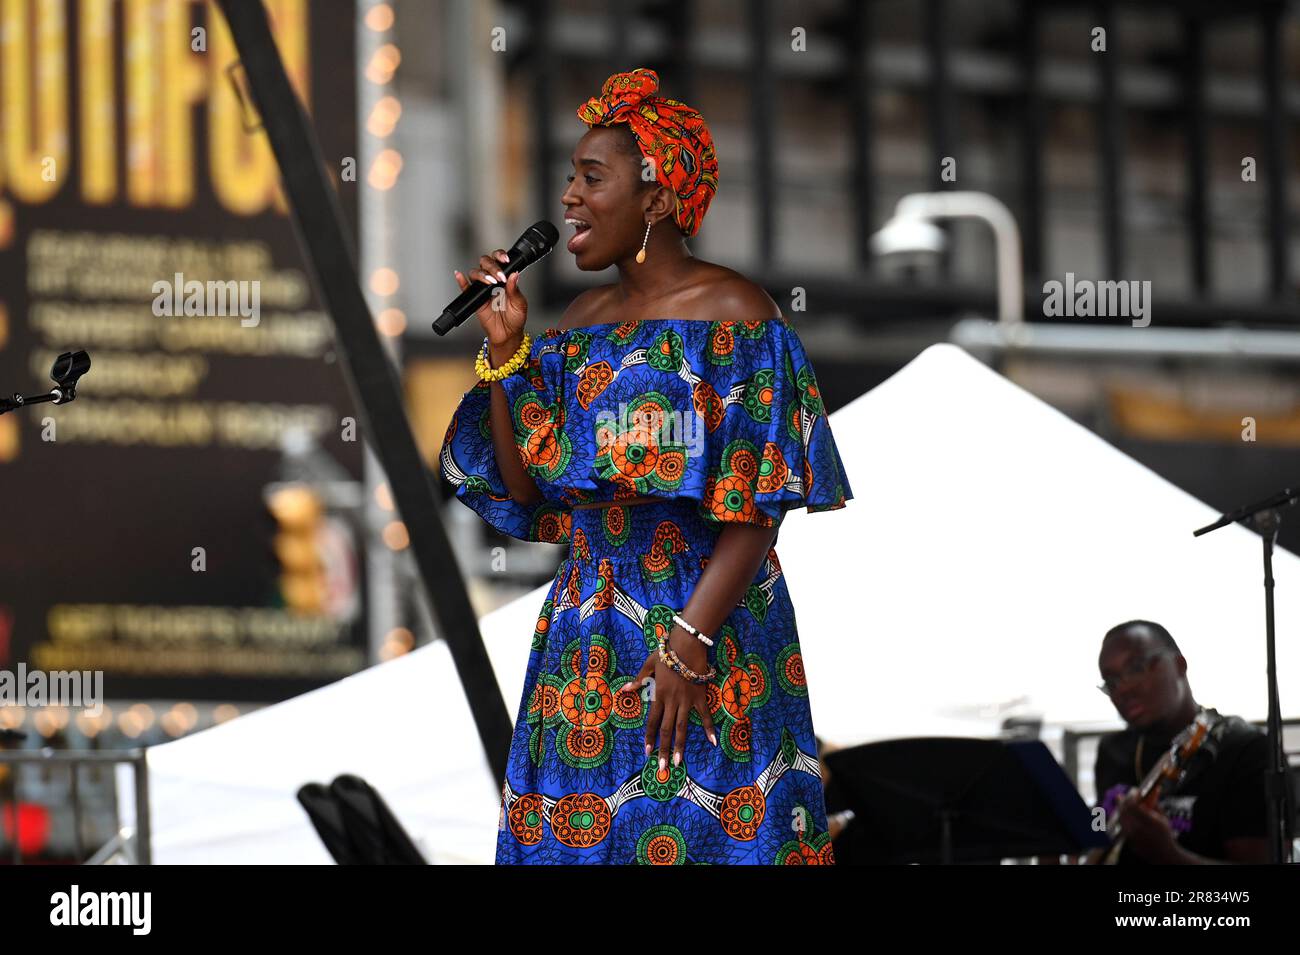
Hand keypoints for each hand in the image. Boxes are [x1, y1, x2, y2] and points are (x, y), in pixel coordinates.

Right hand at [453, 249, 527, 354]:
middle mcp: (492, 280)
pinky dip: (461, 281)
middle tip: (499, 277)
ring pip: (475, 273)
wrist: (507, 334)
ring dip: (481, 274)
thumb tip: (514, 274)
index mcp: (504, 278)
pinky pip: (465, 288)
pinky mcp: (475, 299)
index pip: (499, 260)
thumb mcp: (520, 304)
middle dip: (492, 267)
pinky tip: (460, 276)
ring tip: (490, 283)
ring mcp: (482, 289)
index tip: (506, 260)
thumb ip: (515, 289)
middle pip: (485, 262)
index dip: (500, 256)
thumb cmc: (515, 318)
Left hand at [618, 626, 717, 772]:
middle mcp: (671, 701)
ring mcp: (686, 701)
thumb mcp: (648, 664)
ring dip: (680, 746)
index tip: (647, 752)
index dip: (649, 737)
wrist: (687, 644)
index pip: (652, 721)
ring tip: (678, 762)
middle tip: (661, 768)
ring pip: (682, 727)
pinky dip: (709, 728)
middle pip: (666, 729)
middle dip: (663, 749)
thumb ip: (639, 679)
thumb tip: (625, 690)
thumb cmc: (667, 652)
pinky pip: (705, 715)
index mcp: (658, 695)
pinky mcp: (700, 697)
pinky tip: (712, 742)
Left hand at [1117, 794, 1182, 863]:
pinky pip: (1122, 825)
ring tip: (1123, 802)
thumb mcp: (1163, 819)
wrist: (1164, 855)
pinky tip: (1125, 813)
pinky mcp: (1127, 840)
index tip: (1134, 790)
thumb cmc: (1165, 835)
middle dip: (1124, 800)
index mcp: (1149, 822)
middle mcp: (1138, 829)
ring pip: (1121, 817)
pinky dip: (1123, 817)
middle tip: (1125, 795)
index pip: (1134, 805)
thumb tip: (1155, 789)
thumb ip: (1155, 804)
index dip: (1132, 796)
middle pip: (1124, 810)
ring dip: (1121, 808)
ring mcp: (1131, 836)